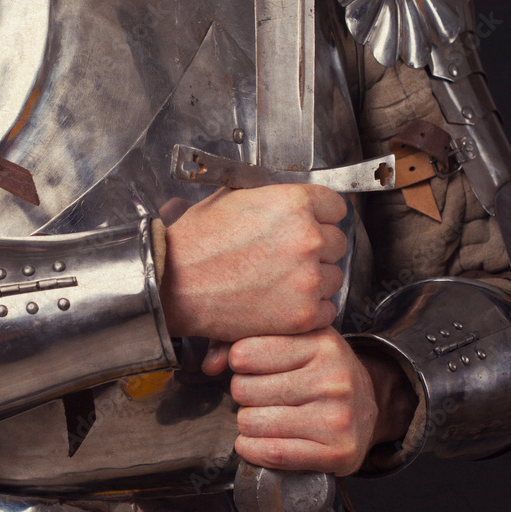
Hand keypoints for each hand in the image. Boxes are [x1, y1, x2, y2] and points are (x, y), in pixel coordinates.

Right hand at [159, 185, 346, 341]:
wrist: (173, 284)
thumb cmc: (196, 242)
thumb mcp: (233, 198)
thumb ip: (273, 197)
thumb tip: (293, 200)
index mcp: (295, 203)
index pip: (336, 207)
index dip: (321, 217)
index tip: (311, 227)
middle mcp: (308, 238)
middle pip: (337, 242)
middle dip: (316, 250)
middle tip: (286, 258)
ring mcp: (308, 278)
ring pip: (333, 277)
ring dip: (314, 281)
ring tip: (279, 282)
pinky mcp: (303, 313)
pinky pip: (326, 310)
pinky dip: (309, 310)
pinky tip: (281, 302)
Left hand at [203, 327, 414, 475]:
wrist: (369, 406)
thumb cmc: (322, 370)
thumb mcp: (296, 340)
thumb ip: (248, 341)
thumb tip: (210, 365)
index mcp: (322, 343)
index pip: (245, 353)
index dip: (238, 363)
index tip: (248, 368)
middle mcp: (334, 378)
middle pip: (244, 389)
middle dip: (243, 395)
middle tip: (258, 396)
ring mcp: (338, 417)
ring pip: (253, 422)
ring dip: (246, 424)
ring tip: (261, 418)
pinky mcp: (338, 452)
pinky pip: (273, 453)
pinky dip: (252, 450)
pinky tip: (253, 443)